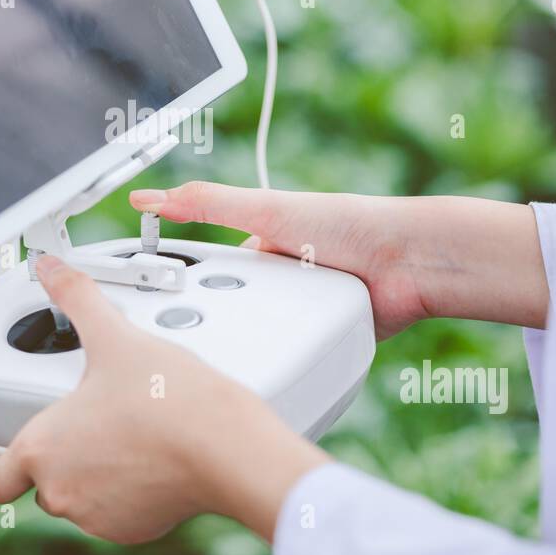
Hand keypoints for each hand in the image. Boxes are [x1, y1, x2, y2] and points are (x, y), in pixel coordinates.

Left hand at [0, 255, 328, 542]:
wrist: (223, 447)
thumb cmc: (167, 399)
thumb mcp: (114, 336)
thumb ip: (77, 298)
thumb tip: (54, 269)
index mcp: (41, 448)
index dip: (5, 460)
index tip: (29, 437)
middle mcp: (60, 490)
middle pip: (41, 482)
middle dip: (61, 454)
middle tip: (91, 420)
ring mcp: (96, 516)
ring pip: (78, 497)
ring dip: (92, 472)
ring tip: (123, 431)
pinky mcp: (133, 529)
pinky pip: (114, 513)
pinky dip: (125, 490)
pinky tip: (146, 456)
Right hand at [130, 182, 549, 334]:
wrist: (408, 262)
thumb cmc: (348, 223)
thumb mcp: (264, 208)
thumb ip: (204, 203)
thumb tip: (147, 198)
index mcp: (262, 243)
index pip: (210, 269)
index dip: (184, 284)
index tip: (153, 300)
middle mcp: (282, 277)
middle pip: (232, 307)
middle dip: (220, 318)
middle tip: (196, 333)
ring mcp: (304, 309)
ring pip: (262, 334)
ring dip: (257, 338)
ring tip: (246, 342)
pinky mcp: (326, 336)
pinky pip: (296, 351)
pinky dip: (288, 354)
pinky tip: (279, 356)